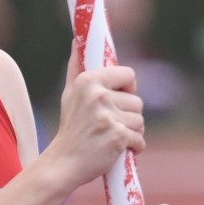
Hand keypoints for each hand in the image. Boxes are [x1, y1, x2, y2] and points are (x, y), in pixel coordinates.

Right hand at [41, 56, 144, 186]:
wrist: (63, 164)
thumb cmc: (70, 129)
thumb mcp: (69, 95)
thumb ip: (76, 68)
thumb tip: (77, 41)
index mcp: (89, 81)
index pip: (128, 75)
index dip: (127, 89)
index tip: (118, 100)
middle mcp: (98, 95)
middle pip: (137, 101)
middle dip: (128, 117)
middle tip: (109, 127)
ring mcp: (108, 116)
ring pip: (140, 121)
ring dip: (131, 133)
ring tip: (111, 138)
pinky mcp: (118, 136)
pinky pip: (140, 139)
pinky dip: (133, 147)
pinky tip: (117, 150)